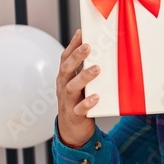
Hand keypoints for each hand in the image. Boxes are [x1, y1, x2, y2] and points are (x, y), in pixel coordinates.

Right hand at [56, 29, 99, 147]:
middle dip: (76, 57)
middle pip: (66, 69)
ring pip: (71, 87)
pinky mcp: (75, 116)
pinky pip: (79, 109)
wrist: (72, 131)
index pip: (65, 58)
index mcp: (65, 78)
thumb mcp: (80, 85)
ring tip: (96, 69)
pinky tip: (96, 97)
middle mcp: (64, 88)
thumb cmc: (78, 103)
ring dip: (84, 77)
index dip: (72, 45)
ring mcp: (68, 102)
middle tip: (88, 47)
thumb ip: (86, 70)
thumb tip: (100, 51)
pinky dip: (87, 103)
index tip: (81, 33)